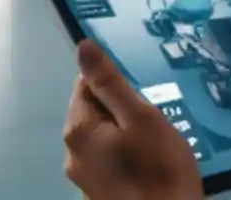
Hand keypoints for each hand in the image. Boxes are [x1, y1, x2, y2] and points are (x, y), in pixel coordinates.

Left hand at [63, 40, 203, 199]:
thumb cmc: (160, 171)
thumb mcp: (141, 118)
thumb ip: (110, 82)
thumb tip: (82, 46)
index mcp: (78, 129)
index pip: (85, 85)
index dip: (116, 89)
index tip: (141, 105)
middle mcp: (71, 152)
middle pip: (92, 111)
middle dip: (121, 112)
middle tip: (152, 128)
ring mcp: (81, 177)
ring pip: (101, 136)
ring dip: (124, 134)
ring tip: (153, 148)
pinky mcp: (95, 193)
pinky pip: (106, 159)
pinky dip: (124, 156)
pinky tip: (146, 167)